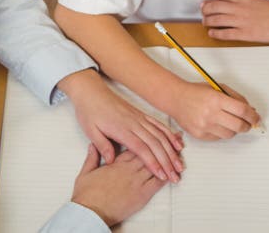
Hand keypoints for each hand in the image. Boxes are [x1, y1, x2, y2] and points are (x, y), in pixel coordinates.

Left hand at [58, 69, 184, 182]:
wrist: (91, 92)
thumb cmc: (89, 112)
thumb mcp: (90, 131)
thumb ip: (102, 146)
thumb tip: (111, 161)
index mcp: (122, 129)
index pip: (141, 148)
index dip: (153, 162)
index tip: (161, 175)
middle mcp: (134, 123)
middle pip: (155, 144)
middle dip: (167, 161)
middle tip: (176, 176)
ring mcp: (139, 118)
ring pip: (160, 135)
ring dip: (172, 151)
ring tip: (179, 164)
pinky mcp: (141, 114)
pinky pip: (159, 125)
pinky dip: (170, 135)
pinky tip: (177, 143)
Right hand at [71, 145, 166, 226]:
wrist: (90, 211)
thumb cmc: (87, 194)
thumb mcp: (86, 172)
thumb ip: (92, 157)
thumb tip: (93, 145)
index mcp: (116, 163)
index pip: (134, 147)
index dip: (144, 141)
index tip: (152, 136)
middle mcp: (128, 169)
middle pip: (148, 154)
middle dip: (160, 147)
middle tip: (172, 141)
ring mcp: (136, 181)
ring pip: (155, 166)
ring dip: (166, 160)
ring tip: (176, 154)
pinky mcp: (141, 194)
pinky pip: (157, 182)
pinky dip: (165, 176)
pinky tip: (172, 171)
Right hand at [167, 81, 260, 139]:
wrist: (175, 99)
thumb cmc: (196, 92)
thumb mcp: (217, 88)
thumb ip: (236, 98)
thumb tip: (251, 110)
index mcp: (216, 99)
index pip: (242, 111)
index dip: (253, 116)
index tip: (256, 118)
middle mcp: (211, 113)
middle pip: (239, 126)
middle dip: (247, 125)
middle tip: (248, 123)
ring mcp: (205, 126)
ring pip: (230, 135)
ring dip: (234, 130)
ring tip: (230, 123)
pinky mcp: (200, 135)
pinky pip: (218, 138)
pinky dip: (221, 132)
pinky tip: (217, 124)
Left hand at [201, 0, 268, 41]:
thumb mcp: (258, 0)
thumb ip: (245, 2)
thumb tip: (232, 4)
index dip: (211, 1)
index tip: (206, 3)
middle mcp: (240, 8)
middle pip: (215, 7)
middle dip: (206, 10)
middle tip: (202, 12)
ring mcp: (242, 21)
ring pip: (217, 20)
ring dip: (208, 21)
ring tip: (205, 23)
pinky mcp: (245, 33)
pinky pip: (225, 33)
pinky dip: (216, 33)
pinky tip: (212, 33)